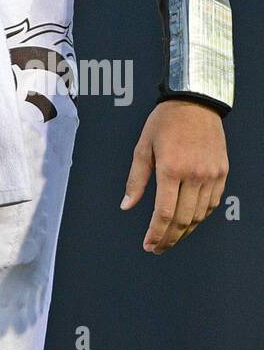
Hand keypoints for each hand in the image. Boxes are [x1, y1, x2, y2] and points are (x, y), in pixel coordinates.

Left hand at [120, 99, 227, 252]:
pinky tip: (189, 220)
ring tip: (170, 237)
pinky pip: (212, 204)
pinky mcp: (222, 173)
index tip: (148, 244)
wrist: (196, 102)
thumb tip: (126, 205)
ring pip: (199, 215)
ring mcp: (211, 175)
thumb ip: (136, 179)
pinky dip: (200, 216)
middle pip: (183, 220)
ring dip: (184, 231)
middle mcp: (194, 175)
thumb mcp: (143, 146)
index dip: (156, 233)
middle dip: (169, 238)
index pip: (164, 213)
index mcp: (171, 168)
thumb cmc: (165, 121)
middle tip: (157, 247)